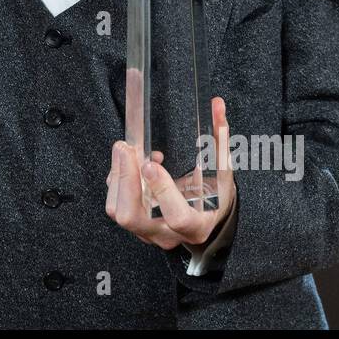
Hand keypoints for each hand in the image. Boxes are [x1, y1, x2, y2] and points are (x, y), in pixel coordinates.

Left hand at [106, 96, 236, 251]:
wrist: (204, 218)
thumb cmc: (216, 194)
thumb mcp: (222, 168)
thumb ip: (220, 137)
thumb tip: (217, 104)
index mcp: (196, 225)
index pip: (177, 216)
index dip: (163, 190)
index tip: (152, 163)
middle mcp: (168, 235)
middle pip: (133, 217)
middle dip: (125, 180)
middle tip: (126, 148)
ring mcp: (147, 233)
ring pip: (118, 211)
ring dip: (117, 177)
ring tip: (127, 150)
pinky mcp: (134, 225)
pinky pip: (115, 204)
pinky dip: (117, 179)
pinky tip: (131, 161)